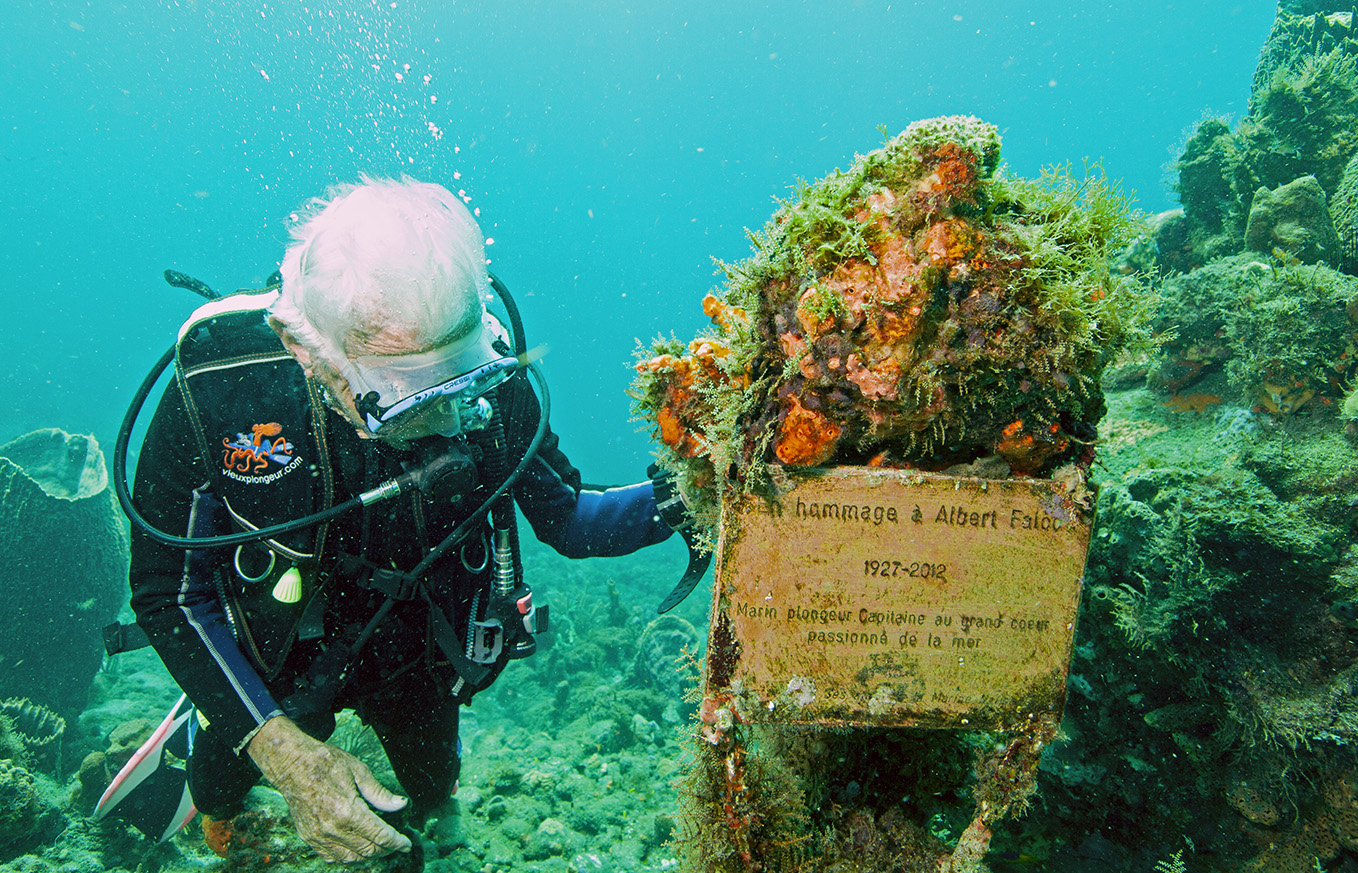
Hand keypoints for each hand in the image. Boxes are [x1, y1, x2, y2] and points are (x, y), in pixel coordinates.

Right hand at [246, 715, 411, 861]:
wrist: (291, 763)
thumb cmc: (326, 763)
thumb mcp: (358, 771)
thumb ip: (379, 793)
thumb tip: (401, 805)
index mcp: (348, 811)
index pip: (379, 836)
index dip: (396, 842)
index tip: (406, 844)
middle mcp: (333, 829)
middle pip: (367, 850)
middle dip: (386, 849)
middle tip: (396, 843)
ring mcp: (318, 836)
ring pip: (351, 858)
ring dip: (368, 855)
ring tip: (379, 846)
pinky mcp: (309, 837)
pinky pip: (332, 856)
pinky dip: (348, 856)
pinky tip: (356, 847)